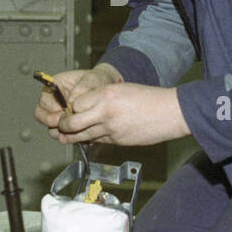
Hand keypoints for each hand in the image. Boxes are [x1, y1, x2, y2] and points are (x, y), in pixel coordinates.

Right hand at [33, 63, 121, 132]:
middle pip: (41, 115)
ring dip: (61, 131)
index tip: (63, 113)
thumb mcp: (91, 80)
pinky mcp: (67, 125)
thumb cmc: (96, 80)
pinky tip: (82, 133)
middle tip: (65, 123)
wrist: (106, 88)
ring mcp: (58, 114)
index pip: (43, 100)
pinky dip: (71, 137)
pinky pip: (63, 134)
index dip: (51, 109)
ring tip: (75, 129)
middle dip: (52, 122)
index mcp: (53, 86)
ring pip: (51, 127)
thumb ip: (81, 89)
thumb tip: (71, 103)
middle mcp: (52, 101)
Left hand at [56, 82, 190, 146]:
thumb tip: (84, 107)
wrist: (170, 112)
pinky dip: (89, 140)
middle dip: (63, 125)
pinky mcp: (117, 141)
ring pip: (81, 136)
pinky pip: (97, 141)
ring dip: (71, 137)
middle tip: (61, 124)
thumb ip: (101, 97)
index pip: (75, 103)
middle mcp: (105, 111)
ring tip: (66, 135)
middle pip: (72, 122)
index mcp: (106, 94)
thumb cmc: (149, 98)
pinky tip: (86, 138)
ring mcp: (111, 128)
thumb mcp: (121, 90)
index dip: (70, 107)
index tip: (70, 108)